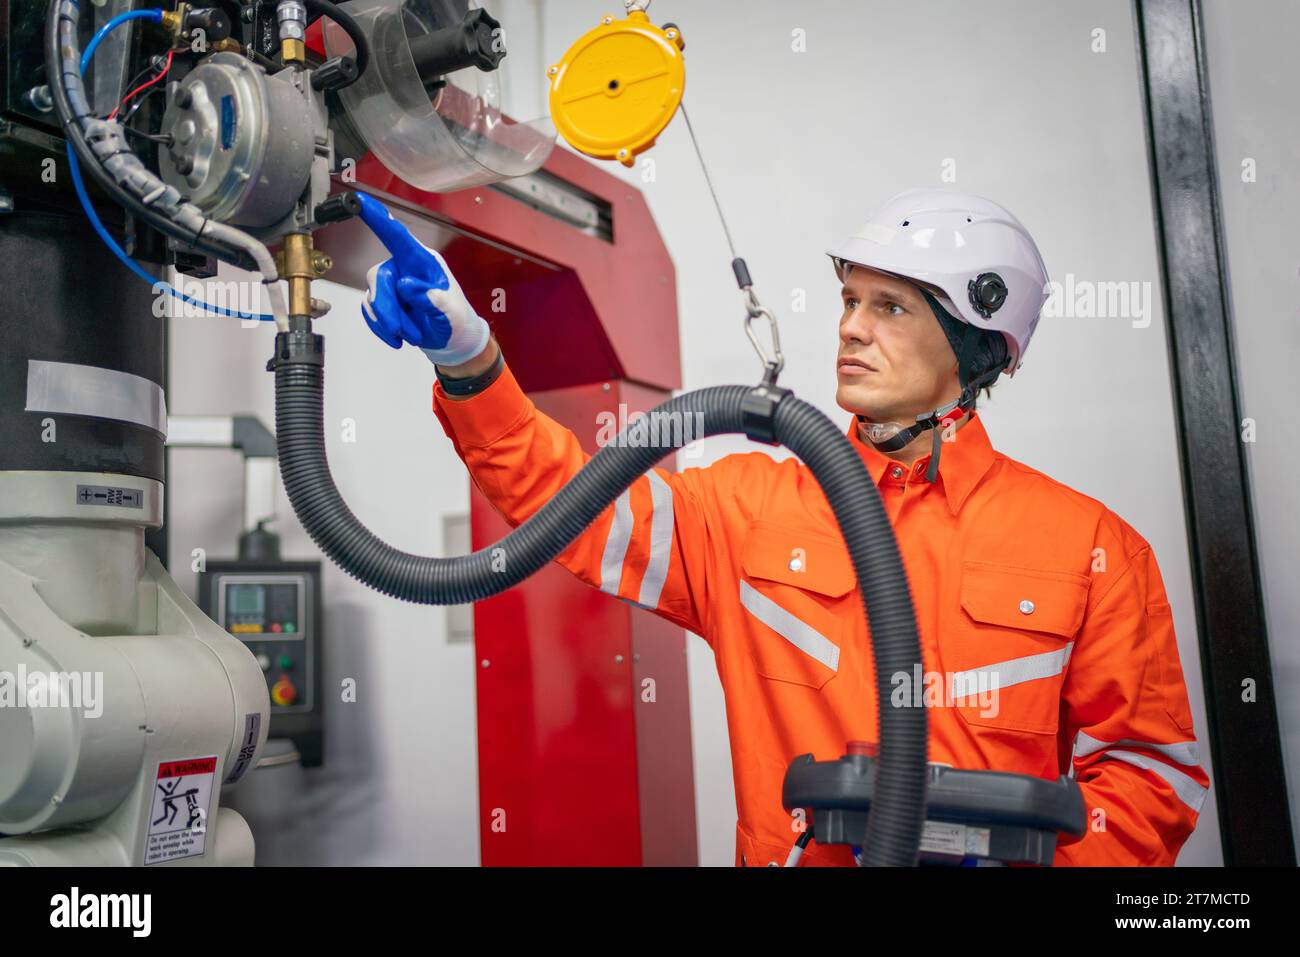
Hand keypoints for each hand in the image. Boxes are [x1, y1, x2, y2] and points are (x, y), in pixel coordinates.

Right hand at [355, 193, 489, 365]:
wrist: (451, 340)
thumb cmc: (455, 319)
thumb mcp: (452, 311)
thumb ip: (432, 298)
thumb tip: (406, 285)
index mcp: (423, 262)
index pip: (398, 237)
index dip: (380, 219)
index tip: (362, 202)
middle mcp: (404, 267)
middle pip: (380, 278)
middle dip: (390, 311)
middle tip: (409, 333)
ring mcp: (391, 283)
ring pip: (373, 297)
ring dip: (391, 323)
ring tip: (412, 333)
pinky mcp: (383, 299)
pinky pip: (369, 311)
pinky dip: (382, 329)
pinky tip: (399, 336)